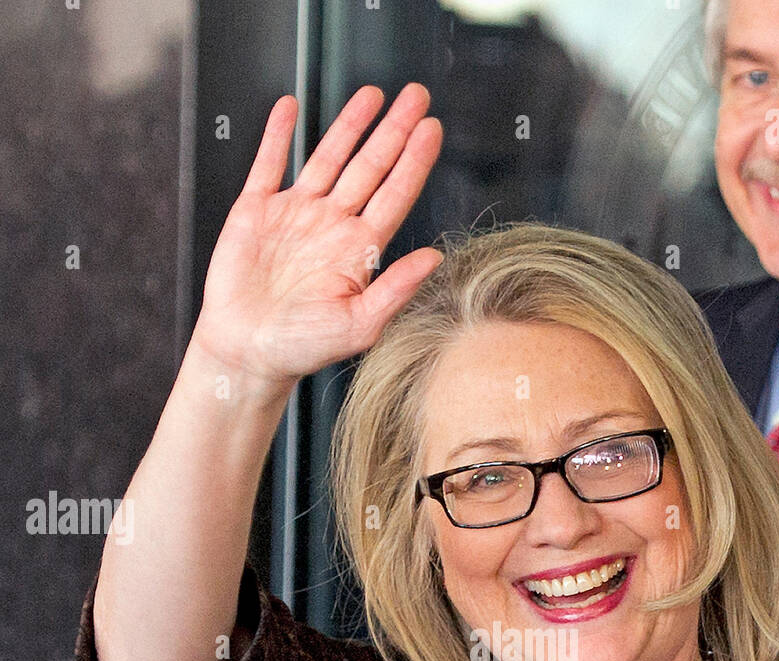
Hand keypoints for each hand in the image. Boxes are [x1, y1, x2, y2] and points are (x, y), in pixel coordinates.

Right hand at [192, 84, 443, 390]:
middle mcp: (332, 226)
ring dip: (350, 125)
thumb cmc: (301, 348)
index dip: (414, 161)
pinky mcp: (256, 211)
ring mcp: (295, 214)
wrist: (246, 352)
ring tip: (373, 94)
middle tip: (417, 95)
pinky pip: (269, 163)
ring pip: (328, 157)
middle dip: (394, 130)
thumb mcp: (358, 326)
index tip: (433, 129)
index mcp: (359, 251)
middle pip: (370, 166)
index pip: (395, 195)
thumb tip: (434, 257)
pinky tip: (291, 107)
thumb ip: (395, 289)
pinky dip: (278, 134)